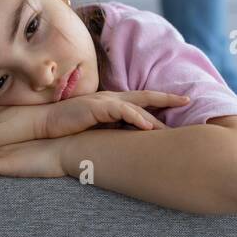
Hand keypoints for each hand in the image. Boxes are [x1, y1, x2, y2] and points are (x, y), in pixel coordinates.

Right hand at [39, 90, 188, 138]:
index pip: (143, 99)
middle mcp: (113, 98)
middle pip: (146, 96)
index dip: (164, 100)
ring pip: (136, 106)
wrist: (47, 124)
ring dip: (155, 116)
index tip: (184, 101)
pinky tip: (148, 126)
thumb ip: (116, 128)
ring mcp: (105, 101)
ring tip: (171, 126)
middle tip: (189, 101)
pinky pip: (121, 111)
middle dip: (168, 99)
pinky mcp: (96, 107)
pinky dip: (136, 118)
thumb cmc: (72, 126)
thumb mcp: (99, 127)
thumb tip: (135, 140)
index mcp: (114, 102)